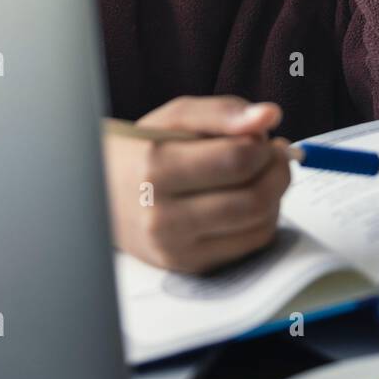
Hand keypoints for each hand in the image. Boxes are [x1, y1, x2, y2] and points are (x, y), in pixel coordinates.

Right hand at [103, 95, 290, 273]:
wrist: (101, 195)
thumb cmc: (144, 149)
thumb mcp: (175, 117)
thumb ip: (223, 112)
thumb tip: (270, 115)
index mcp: (156, 167)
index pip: (238, 159)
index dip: (263, 145)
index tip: (260, 136)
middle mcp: (163, 215)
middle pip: (255, 198)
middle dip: (277, 171)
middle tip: (272, 154)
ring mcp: (176, 247)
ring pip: (260, 225)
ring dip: (275, 195)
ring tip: (259, 175)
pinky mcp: (190, 266)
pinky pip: (251, 245)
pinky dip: (263, 219)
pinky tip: (247, 199)